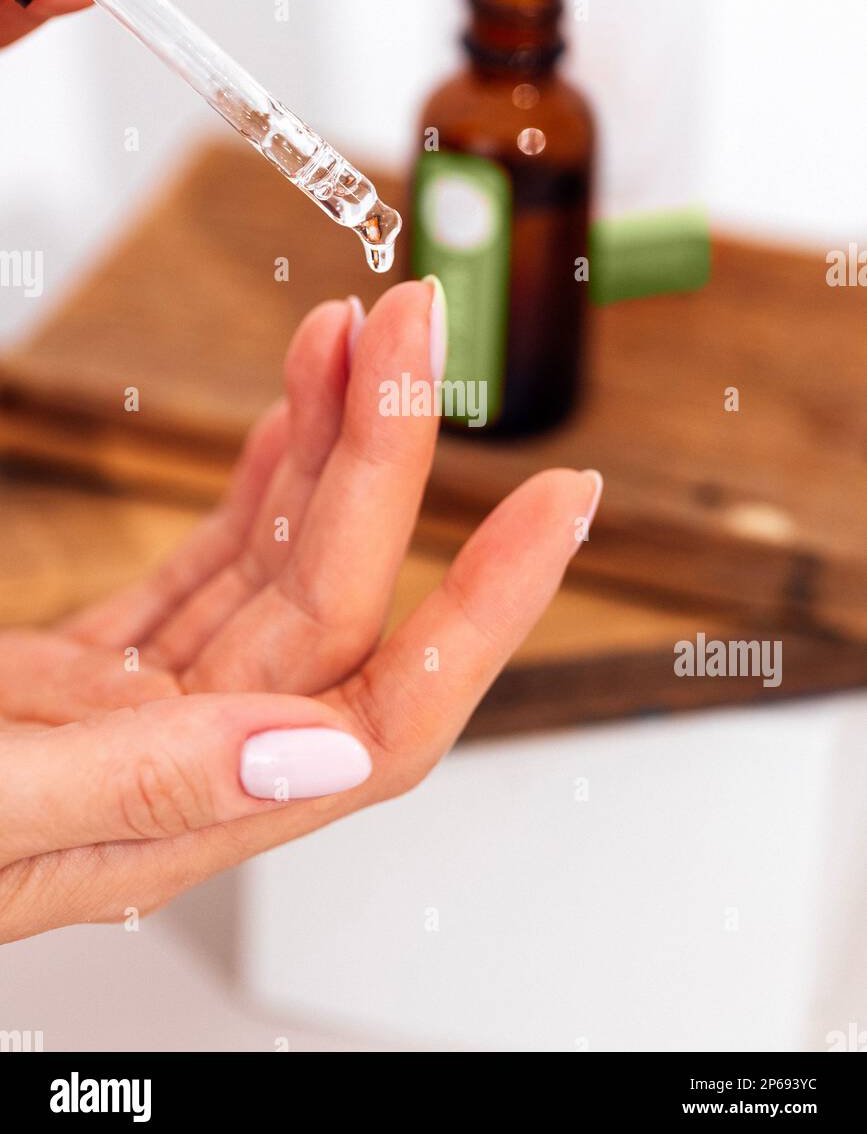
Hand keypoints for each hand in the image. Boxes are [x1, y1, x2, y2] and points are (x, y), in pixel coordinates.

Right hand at [0, 281, 600, 943]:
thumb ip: (141, 785)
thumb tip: (322, 758)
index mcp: (177, 808)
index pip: (389, 709)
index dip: (489, 606)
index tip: (560, 501)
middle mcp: (188, 755)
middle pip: (340, 596)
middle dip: (393, 451)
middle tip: (425, 325)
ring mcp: (147, 701)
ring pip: (281, 559)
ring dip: (332, 439)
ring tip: (366, 332)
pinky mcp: (100, 661)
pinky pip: (215, 557)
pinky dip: (260, 473)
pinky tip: (298, 408)